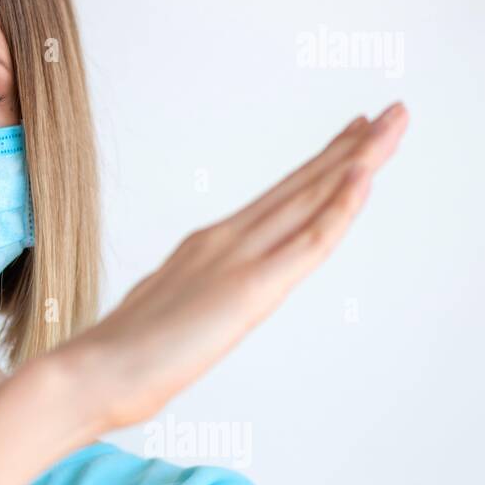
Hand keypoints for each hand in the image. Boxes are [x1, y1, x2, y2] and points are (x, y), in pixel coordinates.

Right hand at [69, 105, 408, 428]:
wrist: (93, 371)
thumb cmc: (120, 358)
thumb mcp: (167, 314)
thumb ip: (193, 297)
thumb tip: (206, 300)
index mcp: (207, 246)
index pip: (278, 198)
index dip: (319, 167)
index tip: (351, 139)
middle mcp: (225, 239)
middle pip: (301, 186)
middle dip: (350, 149)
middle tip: (391, 114)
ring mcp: (237, 258)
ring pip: (311, 199)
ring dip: (357, 159)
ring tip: (392, 126)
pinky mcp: (250, 288)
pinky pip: (308, 241)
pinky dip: (341, 205)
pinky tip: (365, 176)